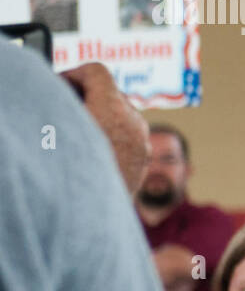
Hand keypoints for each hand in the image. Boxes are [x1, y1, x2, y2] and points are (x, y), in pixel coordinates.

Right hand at [60, 63, 147, 190]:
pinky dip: (111, 134)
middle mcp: (135, 123)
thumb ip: (58, 102)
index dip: (73, 74)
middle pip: (110, 91)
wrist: (91, 219)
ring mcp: (143, 142)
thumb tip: (56, 90)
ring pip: (121, 114)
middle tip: (61, 109)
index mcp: (113, 109)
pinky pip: (128, 134)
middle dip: (86, 96)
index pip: (96, 71)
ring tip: (74, 133)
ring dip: (99, 116)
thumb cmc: (66, 172)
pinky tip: (90, 150)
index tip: (58, 86)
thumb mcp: (54, 129)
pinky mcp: (145, 159)